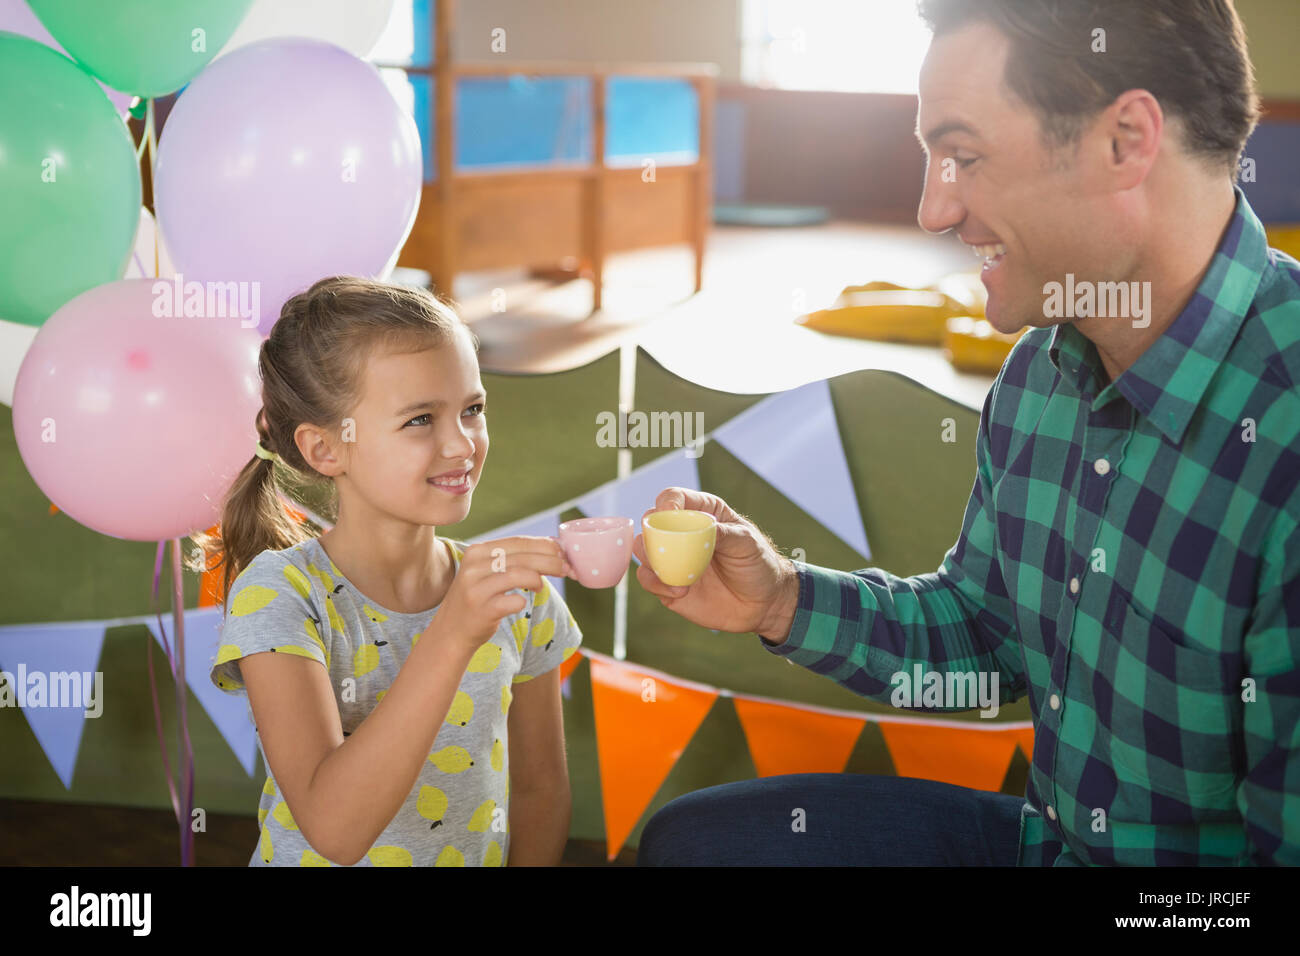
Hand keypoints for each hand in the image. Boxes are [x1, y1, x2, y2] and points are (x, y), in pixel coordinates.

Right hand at [430, 536, 570, 653]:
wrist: (451, 631)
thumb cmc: (479, 599)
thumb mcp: (488, 572)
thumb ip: (513, 559)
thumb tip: (553, 547)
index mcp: (478, 551)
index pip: (519, 542)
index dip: (545, 546)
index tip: (564, 552)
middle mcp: (475, 566)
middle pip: (523, 557)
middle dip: (550, 561)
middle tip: (567, 568)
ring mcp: (477, 588)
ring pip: (519, 575)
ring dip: (538, 579)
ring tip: (542, 587)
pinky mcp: (482, 609)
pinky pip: (513, 601)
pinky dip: (522, 601)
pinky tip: (522, 602)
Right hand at [632, 488, 797, 637]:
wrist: (761, 603)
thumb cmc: (757, 564)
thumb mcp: (747, 543)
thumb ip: (723, 533)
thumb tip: (700, 529)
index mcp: (701, 513)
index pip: (674, 498)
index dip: (667, 502)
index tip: (668, 513)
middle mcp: (681, 533)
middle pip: (651, 522)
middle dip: (652, 533)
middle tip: (666, 550)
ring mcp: (672, 558)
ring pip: (643, 550)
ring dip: (650, 560)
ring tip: (673, 574)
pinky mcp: (667, 583)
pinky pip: (648, 579)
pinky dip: (657, 584)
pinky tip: (680, 592)